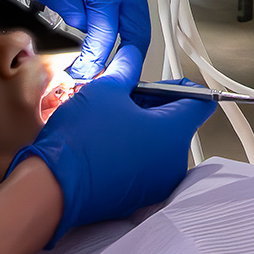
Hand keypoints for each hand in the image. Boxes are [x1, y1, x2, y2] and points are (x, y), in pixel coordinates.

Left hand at [0, 0, 149, 76]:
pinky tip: (103, 35)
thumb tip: (88, 34)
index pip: (111, 32)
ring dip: (122, 41)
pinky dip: (120, 22)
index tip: (84, 74)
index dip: (97, 59)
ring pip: (137, 17)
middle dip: (123, 58)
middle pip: (139, 28)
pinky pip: (129, 2)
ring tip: (100, 61)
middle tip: (104, 78)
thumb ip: (73, 14)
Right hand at [9, 41, 212, 241]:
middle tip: (126, 97)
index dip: (184, 87)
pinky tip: (108, 142)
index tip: (166, 83)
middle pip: (178, 123)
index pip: (201, 102)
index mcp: (173, 133)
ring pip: (160, 144)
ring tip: (111, 120)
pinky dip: (133, 151)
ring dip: (143, 128)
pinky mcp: (139, 196)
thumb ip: (127, 67)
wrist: (52, 188)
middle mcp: (173, 162)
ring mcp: (157, 183)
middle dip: (156, 106)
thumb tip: (131, 56)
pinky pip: (146, 165)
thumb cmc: (79, 143)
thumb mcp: (106, 89)